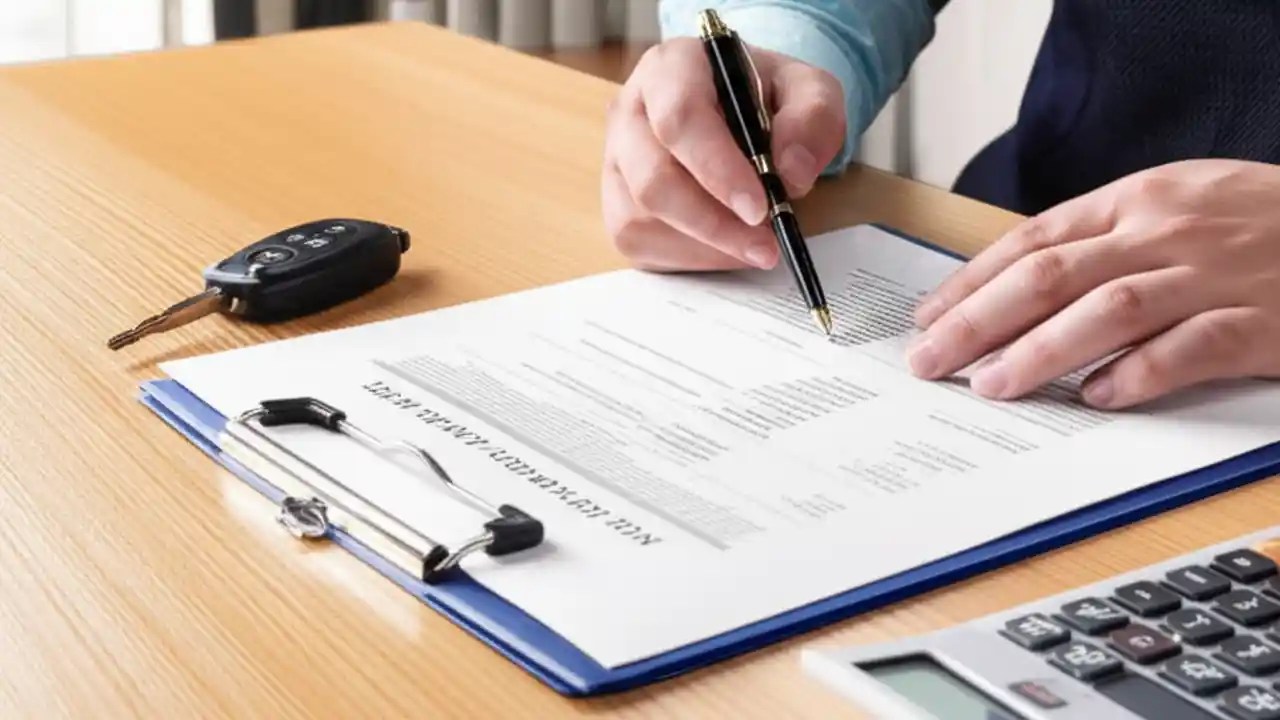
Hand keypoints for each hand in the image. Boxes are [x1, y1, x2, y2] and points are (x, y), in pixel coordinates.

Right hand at [601, 38, 844, 270]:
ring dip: (704, 245)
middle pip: (653, 179)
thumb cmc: (766, 97)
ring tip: (754, 246)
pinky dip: (688, 257)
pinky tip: (724, 248)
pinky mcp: (615, 203)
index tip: (759, 208)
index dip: (717, 170)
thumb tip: (791, 172)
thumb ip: (812, 119)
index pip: (679, 119)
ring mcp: (616, 160)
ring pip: (641, 218)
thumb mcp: (809, 90)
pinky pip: (639, 243)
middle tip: (765, 246)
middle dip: (713, 223)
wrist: (740, 109)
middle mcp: (630, 111)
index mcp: (671, 68)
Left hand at [906, 158, 1279, 408]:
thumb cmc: (1255, 222)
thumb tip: (1014, 289)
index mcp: (1138, 200)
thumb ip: (1101, 240)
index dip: (972, 282)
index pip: (1033, 241)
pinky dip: (1140, 374)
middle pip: (1052, 275)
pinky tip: (1098, 398)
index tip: (926, 319)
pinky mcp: (1261, 323)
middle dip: (978, 321)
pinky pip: (1191, 349)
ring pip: (1109, 310)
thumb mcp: (1173, 206)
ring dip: (1041, 351)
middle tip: (929, 361)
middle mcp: (1167, 232)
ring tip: (991, 385)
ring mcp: (1215, 276)